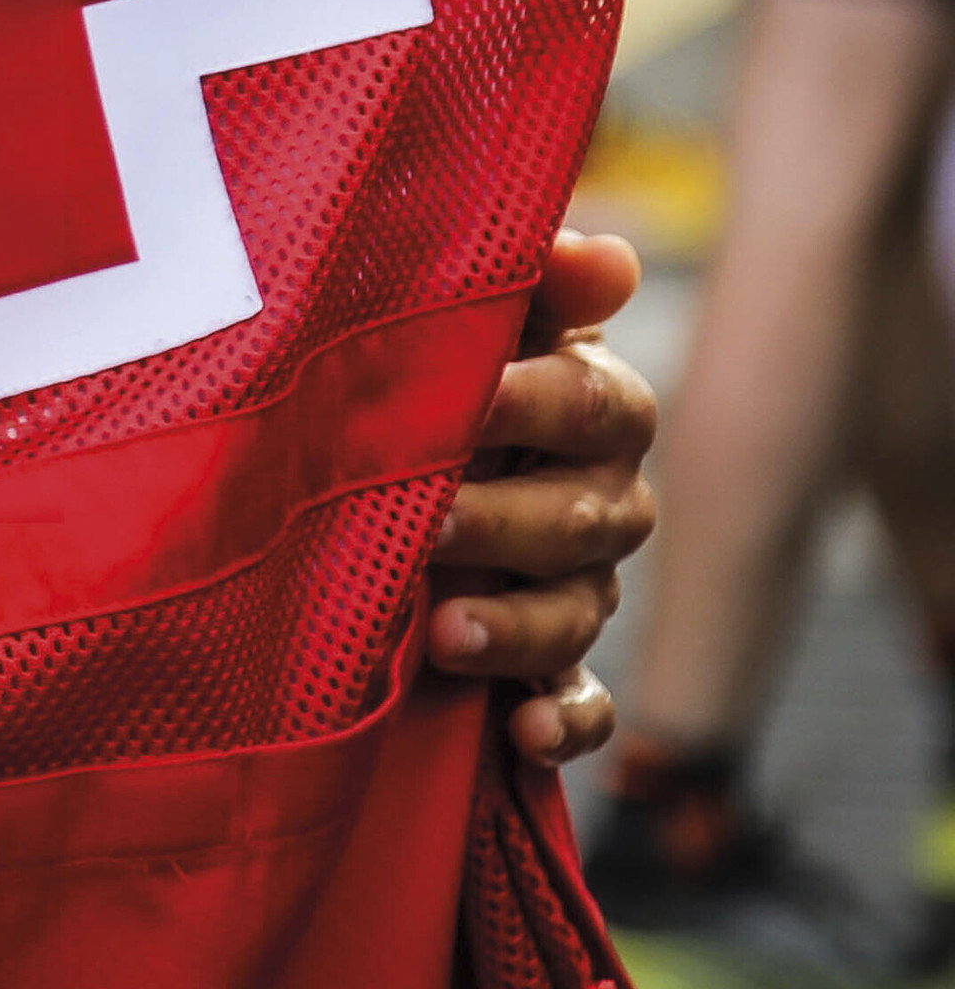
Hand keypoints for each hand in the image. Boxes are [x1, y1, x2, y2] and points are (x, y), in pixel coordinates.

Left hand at [427, 227, 656, 766]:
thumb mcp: (476, 312)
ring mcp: (583, 585)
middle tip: (426, 525)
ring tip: (443, 632)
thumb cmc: (433, 356)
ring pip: (579, 613)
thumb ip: (535, 283)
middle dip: (502, 521)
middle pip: (583, 517)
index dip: (529, 402)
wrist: (383, 453)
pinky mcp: (554, 666)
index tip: (464, 398)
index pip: (591, 402)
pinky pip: (584, 706)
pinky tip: (520, 733)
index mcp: (591, 404)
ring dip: (516, 628)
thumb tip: (606, 256)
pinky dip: (560, 723)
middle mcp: (602, 497)